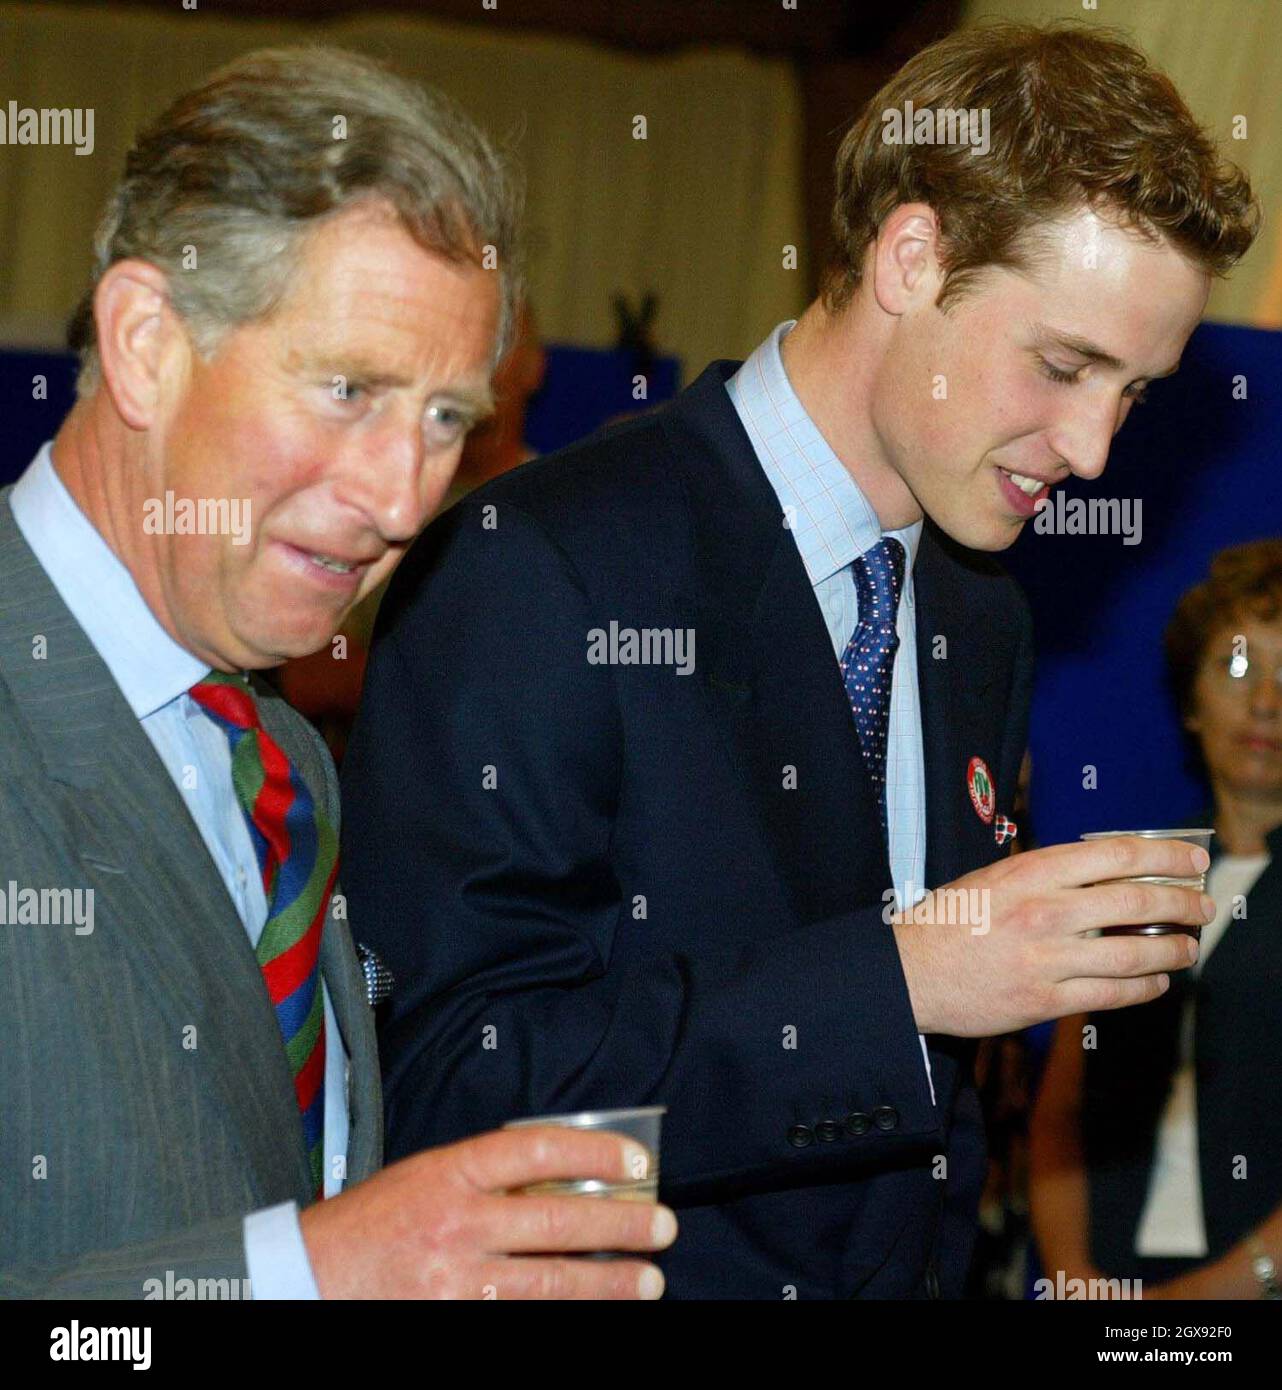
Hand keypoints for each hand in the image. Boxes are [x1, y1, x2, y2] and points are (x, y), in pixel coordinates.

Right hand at [300, 1126, 675, 1298]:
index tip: (636, 1159)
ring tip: (648, 1282)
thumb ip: (486, 1177)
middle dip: (620, 1225)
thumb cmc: (371, 1224)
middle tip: (663, 1228)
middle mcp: (455, 1225)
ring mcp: (454, 1282)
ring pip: (550, 1282)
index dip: (593, 1150)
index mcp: (449, 1173)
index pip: (535, 1149)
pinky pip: (521, 1320)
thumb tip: (563, 1175)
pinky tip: (594, 1314)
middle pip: (557, 1220)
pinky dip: (562, 1318)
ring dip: (607, 1283)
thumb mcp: (425, 1177)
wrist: (305, 1281)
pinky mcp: (452, 1322)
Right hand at [893, 836, 1212, 1036]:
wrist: (907, 973)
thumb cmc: (947, 922)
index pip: (1116, 855)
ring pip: (1134, 954)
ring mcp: (1047, 958)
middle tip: (1203, 905)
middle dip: (1183, 903)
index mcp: (1031, 872)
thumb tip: (1100, 872)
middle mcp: (1045, 911)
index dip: (1165, 856)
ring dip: (1173, 950)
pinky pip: (1112, 995)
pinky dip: (1144, 988)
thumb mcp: (992, 878)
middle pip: (1137, 903)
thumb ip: (1043, 875)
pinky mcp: (1044, 1000)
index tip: (1191, 859)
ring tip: (1188, 948)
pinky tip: (1155, 982)